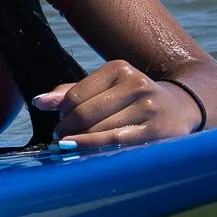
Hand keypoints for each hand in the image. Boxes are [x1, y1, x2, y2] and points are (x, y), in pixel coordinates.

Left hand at [33, 61, 200, 148]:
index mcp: (120, 69)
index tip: (62, 121)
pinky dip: (91, 146)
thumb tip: (38, 102)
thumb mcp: (103, 90)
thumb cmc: (130, 101)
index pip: (75, 95)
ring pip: (98, 129)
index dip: (62, 113)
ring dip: (78, 140)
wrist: (178, 110)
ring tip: (71, 143)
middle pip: (85, 113)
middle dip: (67, 128)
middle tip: (61, 137)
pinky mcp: (157, 130)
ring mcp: (149, 107)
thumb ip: (70, 94)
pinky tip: (77, 148)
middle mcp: (137, 84)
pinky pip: (115, 141)